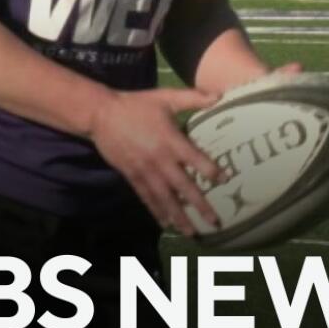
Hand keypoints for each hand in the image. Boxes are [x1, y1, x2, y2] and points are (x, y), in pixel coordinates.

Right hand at [88, 87, 222, 236]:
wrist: (102, 115)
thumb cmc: (137, 105)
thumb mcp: (166, 97)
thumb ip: (193, 98)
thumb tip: (220, 95)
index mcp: (171, 141)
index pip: (196, 160)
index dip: (211, 171)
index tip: (225, 180)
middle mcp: (160, 160)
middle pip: (183, 187)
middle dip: (199, 205)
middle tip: (214, 221)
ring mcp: (145, 171)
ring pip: (165, 198)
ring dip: (178, 216)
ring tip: (191, 232)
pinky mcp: (132, 176)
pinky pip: (147, 197)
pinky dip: (156, 211)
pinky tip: (166, 223)